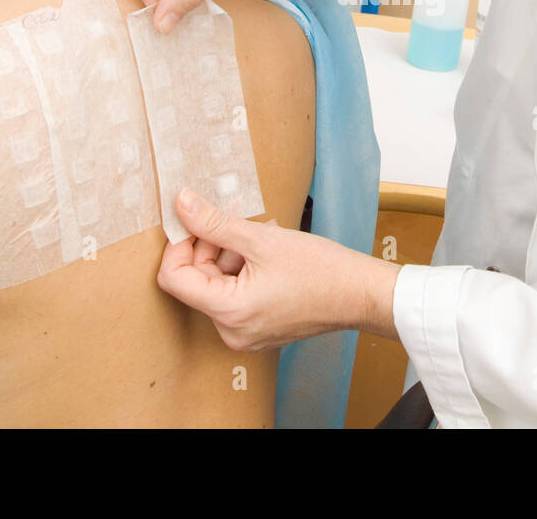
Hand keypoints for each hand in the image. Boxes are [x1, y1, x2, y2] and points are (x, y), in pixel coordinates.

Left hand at [156, 188, 401, 349]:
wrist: (362, 295)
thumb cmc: (320, 269)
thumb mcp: (262, 238)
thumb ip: (215, 222)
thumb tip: (181, 203)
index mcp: (229, 312)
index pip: (174, 278)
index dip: (178, 244)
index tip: (193, 219)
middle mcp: (232, 331)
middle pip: (197, 281)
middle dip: (212, 245)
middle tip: (237, 218)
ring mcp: (246, 333)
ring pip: (218, 285)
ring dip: (231, 253)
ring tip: (263, 233)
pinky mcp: (260, 329)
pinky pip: (237, 295)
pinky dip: (245, 269)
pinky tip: (268, 250)